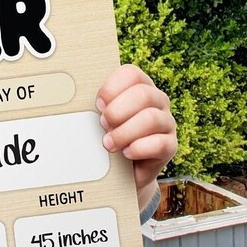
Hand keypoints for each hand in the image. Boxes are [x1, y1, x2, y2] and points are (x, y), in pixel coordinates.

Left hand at [96, 64, 176, 211]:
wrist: (121, 172)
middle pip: (143, 94)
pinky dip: (137, 149)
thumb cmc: (108, 136)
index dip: (111, 88)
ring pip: (151, 118)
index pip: (131, 74)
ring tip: (109, 144)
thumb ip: (96, 107)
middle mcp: (157, 101)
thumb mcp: (101, 119)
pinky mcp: (170, 146)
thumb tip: (75, 102)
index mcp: (140, 86)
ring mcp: (167, 123)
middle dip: (117, 111)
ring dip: (124, 132)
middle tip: (103, 125)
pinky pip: (159, 143)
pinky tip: (126, 153)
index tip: (98, 105)